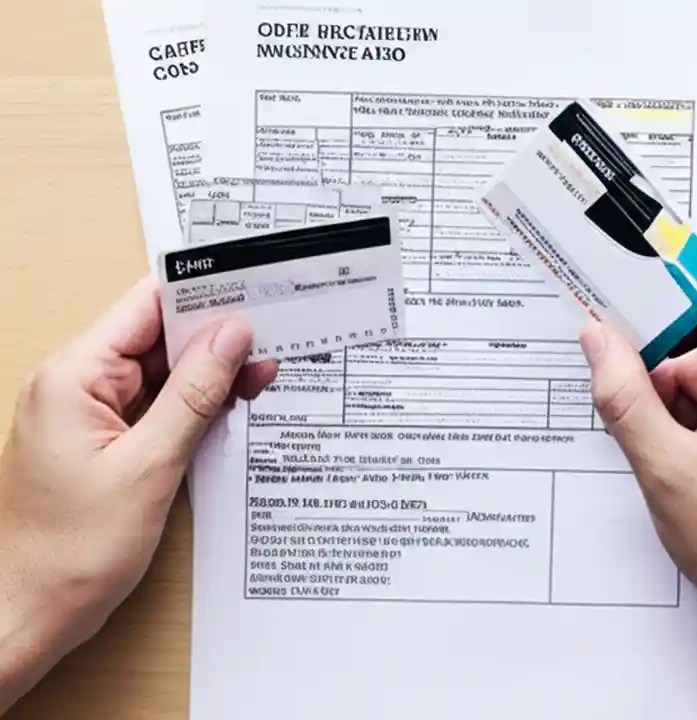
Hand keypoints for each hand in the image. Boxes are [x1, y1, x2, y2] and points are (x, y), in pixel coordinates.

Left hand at [0, 278, 276, 709]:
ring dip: (211, 375)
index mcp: (72, 377)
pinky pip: (155, 405)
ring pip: (162, 372)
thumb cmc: (70, 552)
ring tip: (263, 375)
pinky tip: (230, 406)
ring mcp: (87, 413)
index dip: (203, 296)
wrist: (32, 612)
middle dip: (217, 337)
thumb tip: (231, 337)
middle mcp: (74, 385)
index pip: (146, 307)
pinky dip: (194, 406)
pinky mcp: (103, 440)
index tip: (255, 294)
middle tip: (275, 339)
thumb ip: (194, 395)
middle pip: (157, 336)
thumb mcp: (149, 466)